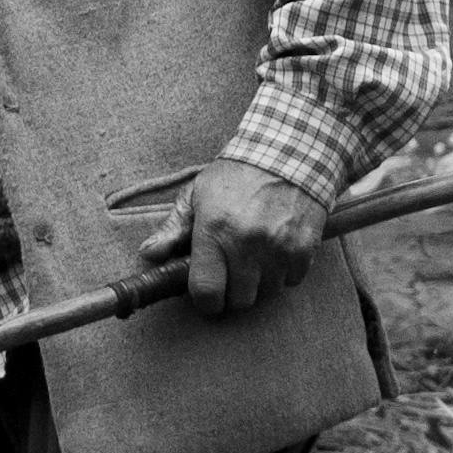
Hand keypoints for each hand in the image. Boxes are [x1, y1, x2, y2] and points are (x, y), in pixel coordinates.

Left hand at [137, 158, 326, 317]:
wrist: (288, 151)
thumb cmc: (237, 174)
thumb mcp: (197, 194)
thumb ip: (173, 228)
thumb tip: (148, 255)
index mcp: (214, 230)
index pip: (207, 292)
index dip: (206, 302)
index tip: (208, 296)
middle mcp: (247, 243)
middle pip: (239, 300)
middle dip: (233, 291)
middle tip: (232, 272)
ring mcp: (278, 248)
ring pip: (266, 293)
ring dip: (260, 282)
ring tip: (256, 256)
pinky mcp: (304, 248)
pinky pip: (291, 282)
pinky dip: (284, 273)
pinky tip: (277, 249)